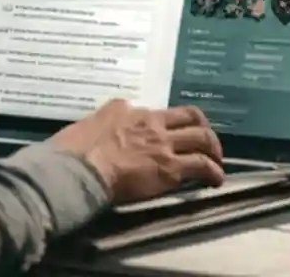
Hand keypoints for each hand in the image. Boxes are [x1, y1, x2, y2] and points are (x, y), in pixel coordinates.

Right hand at [49, 99, 224, 203]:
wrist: (79, 168)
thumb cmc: (73, 151)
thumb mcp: (87, 123)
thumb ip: (101, 123)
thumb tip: (100, 130)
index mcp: (127, 110)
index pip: (156, 111)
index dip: (169, 121)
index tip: (170, 132)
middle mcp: (151, 122)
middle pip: (190, 116)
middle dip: (202, 128)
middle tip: (206, 141)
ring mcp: (163, 144)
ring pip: (203, 139)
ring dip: (214, 150)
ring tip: (216, 162)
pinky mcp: (171, 168)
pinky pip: (202, 166)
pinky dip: (213, 172)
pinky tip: (215, 180)